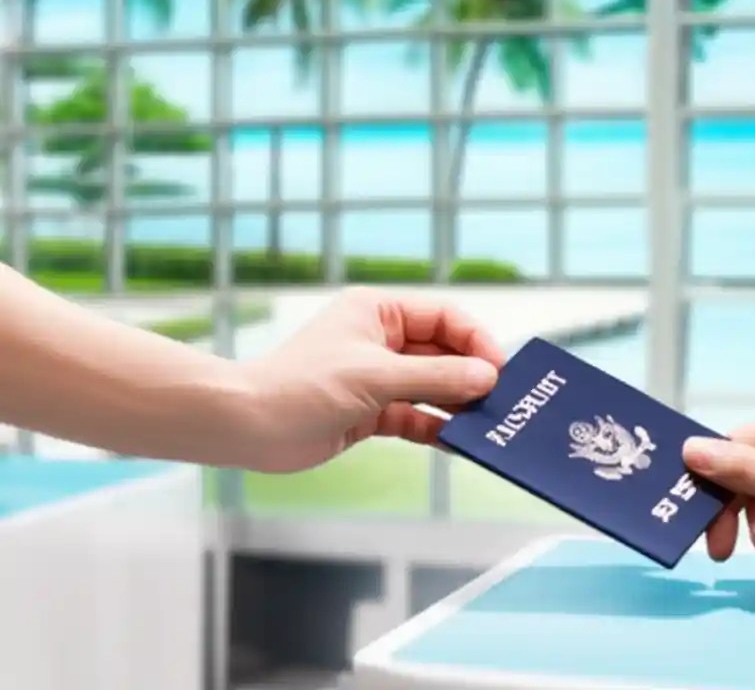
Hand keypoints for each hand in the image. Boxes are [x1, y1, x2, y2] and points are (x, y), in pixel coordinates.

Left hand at [234, 287, 504, 471]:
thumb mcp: (378, 376)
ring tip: (488, 423)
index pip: (444, 318)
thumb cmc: (304, 385)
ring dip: (457, 405)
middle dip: (471, 376)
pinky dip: (437, 429)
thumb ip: (437, 376)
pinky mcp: (372, 413)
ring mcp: (377, 378)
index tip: (499, 369)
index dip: (475, 341)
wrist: (249, 426)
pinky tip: (460, 443)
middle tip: (503, 400)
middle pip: (443, 353)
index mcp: (379, 312)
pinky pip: (416, 417)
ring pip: (432, 387)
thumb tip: (487, 377)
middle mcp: (381, 341)